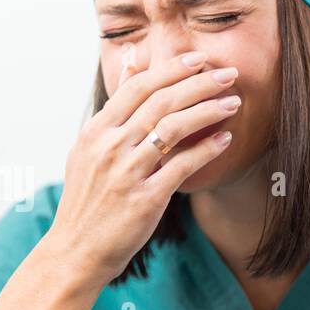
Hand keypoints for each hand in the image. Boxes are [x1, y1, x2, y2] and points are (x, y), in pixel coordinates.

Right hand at [44, 48, 239, 287]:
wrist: (76, 249)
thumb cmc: (88, 199)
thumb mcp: (89, 148)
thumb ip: (115, 106)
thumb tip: (132, 61)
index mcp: (96, 132)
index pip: (138, 87)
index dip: (172, 68)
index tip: (199, 59)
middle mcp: (110, 147)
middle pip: (161, 101)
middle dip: (199, 83)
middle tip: (228, 74)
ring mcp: (127, 173)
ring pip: (174, 128)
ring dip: (209, 110)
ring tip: (233, 103)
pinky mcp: (145, 199)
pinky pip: (183, 166)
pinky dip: (207, 149)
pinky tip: (225, 140)